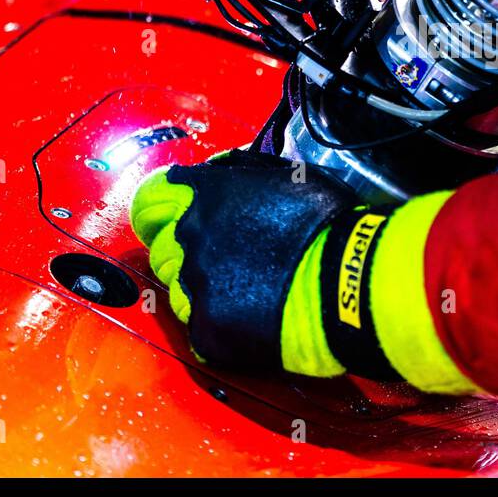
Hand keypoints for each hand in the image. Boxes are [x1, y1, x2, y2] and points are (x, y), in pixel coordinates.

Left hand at [129, 150, 475, 392]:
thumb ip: (243, 172)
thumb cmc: (328, 224)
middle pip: (163, 248)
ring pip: (178, 289)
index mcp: (206, 195)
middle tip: (223, 261)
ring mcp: (195, 285)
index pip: (149, 199)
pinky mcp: (207, 328)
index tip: (163, 221)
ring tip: (243, 292)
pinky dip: (217, 324)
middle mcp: (190, 236)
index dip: (156, 211)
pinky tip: (247, 319)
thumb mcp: (289, 176)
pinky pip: (196, 327)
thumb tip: (219, 169)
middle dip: (185, 252)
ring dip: (202, 289)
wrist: (348, 281)